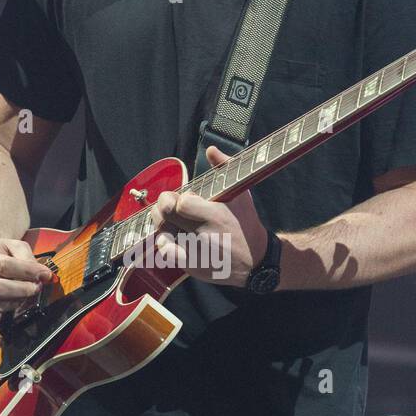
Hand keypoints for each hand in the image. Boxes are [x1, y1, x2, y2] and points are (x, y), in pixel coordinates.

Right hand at [0, 236, 53, 331]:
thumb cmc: (0, 254)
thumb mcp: (13, 246)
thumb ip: (28, 257)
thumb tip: (45, 275)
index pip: (5, 265)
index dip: (28, 272)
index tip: (45, 275)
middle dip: (23, 290)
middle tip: (37, 288)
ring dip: (14, 304)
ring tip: (26, 298)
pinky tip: (3, 317)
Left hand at [147, 145, 269, 286]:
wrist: (253, 259)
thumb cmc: (245, 222)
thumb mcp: (241, 193)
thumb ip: (225, 168)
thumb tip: (210, 150)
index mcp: (217, 216)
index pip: (183, 203)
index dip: (180, 197)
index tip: (187, 197)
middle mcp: (205, 236)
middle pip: (167, 215)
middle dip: (164, 204)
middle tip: (170, 203)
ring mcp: (196, 252)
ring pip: (163, 231)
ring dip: (161, 220)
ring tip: (170, 217)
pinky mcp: (191, 265)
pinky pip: (166, 252)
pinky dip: (163, 241)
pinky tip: (170, 236)